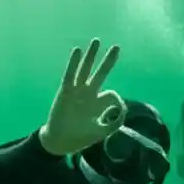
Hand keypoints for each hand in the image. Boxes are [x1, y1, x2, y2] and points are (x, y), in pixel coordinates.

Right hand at [38, 38, 125, 155]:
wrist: (60, 142)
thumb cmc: (80, 137)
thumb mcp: (101, 132)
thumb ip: (114, 124)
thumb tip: (122, 113)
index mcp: (98, 103)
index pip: (112, 95)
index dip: (118, 102)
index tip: (119, 111)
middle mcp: (89, 94)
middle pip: (101, 74)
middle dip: (109, 61)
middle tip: (117, 47)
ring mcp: (77, 91)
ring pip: (85, 70)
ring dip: (91, 55)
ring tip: (97, 41)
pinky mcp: (65, 92)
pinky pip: (70, 74)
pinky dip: (73, 63)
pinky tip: (77, 50)